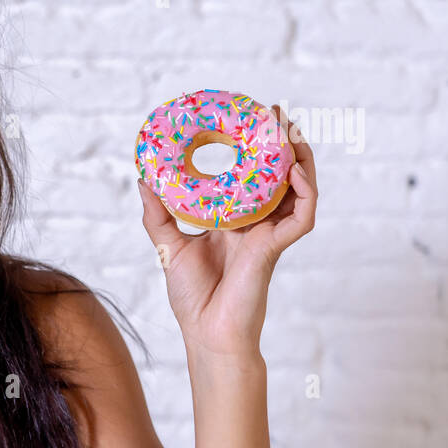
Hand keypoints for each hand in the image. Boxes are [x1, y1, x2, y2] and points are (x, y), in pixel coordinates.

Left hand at [135, 103, 317, 357]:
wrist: (206, 333)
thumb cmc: (193, 297)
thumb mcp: (169, 246)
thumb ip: (158, 214)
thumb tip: (143, 179)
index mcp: (237, 220)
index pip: (254, 176)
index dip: (257, 149)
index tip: (251, 119)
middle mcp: (258, 223)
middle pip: (282, 176)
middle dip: (285, 143)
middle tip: (278, 113)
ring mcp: (270, 235)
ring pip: (300, 190)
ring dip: (301, 158)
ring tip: (292, 131)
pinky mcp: (276, 249)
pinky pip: (301, 216)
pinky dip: (304, 192)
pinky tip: (295, 170)